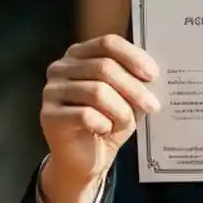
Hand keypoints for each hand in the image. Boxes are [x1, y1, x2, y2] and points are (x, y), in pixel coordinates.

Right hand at [39, 34, 160, 202]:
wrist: (85, 160)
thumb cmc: (107, 123)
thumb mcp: (127, 98)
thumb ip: (136, 81)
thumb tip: (153, 74)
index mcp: (80, 54)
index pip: (108, 43)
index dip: (133, 57)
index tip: (153, 75)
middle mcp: (61, 68)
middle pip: (104, 67)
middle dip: (134, 88)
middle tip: (153, 106)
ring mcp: (51, 91)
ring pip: (97, 91)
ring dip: (121, 109)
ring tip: (127, 122)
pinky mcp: (49, 116)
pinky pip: (85, 115)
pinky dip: (104, 124)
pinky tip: (105, 130)